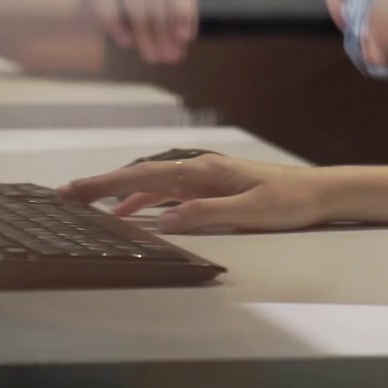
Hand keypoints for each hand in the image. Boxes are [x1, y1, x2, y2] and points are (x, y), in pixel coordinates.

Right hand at [60, 154, 334, 232]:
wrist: (320, 192)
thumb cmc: (289, 202)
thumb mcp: (249, 212)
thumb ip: (206, 213)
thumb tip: (163, 219)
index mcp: (204, 171)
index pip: (145, 176)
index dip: (107, 183)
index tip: (76, 188)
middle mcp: (200, 168)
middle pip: (142, 175)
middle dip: (103, 184)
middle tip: (68, 194)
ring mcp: (205, 177)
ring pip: (152, 182)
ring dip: (122, 192)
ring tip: (91, 205)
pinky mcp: (213, 187)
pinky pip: (169, 191)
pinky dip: (146, 200)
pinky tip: (136, 214)